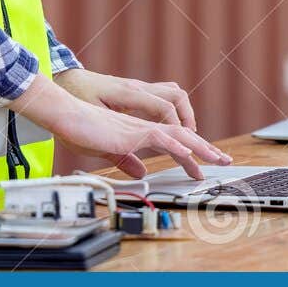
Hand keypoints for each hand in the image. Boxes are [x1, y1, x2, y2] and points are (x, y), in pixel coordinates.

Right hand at [11, 75, 231, 179]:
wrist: (65, 115)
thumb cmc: (79, 130)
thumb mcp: (106, 151)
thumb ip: (126, 161)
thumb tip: (141, 172)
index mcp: (138, 132)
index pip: (172, 141)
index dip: (190, 152)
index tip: (204, 164)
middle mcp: (143, 127)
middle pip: (183, 135)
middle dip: (205, 149)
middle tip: (223, 161)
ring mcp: (139, 128)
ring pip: (178, 135)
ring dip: (199, 148)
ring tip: (216, 160)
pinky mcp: (132, 132)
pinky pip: (161, 139)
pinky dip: (177, 147)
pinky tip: (189, 156)